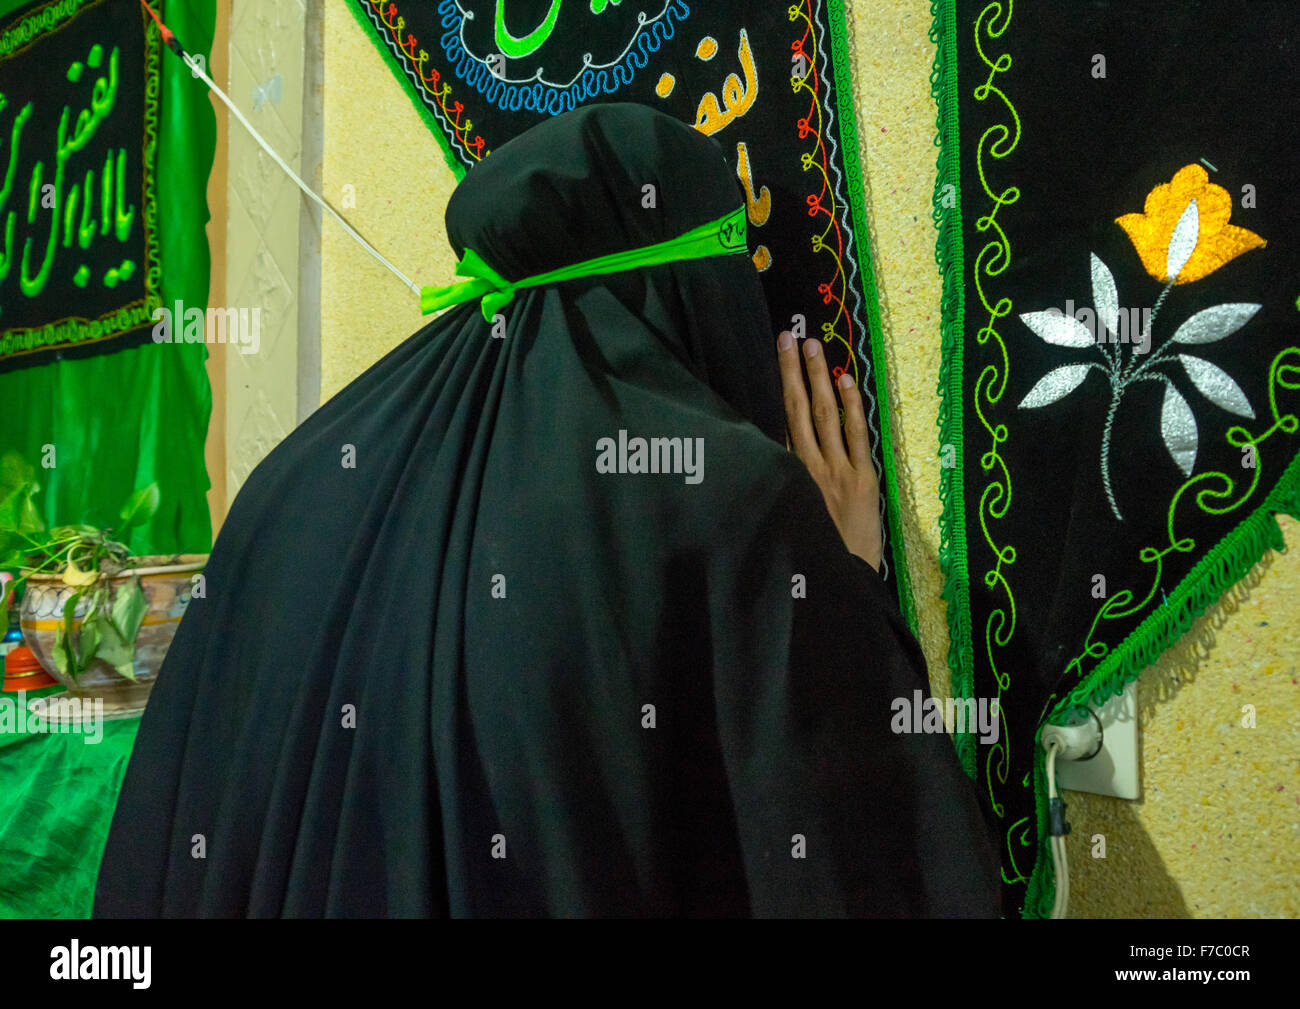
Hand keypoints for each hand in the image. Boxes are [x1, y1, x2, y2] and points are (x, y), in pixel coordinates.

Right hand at [776, 331, 882, 570]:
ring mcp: (836, 471)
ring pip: (825, 416)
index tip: (777, 355)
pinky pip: (856, 436)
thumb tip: (769, 451)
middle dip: (793, 372)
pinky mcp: (862, 480)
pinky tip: (846, 381)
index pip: (780, 421)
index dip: (779, 385)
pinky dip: (852, 407)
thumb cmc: (809, 554)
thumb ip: (779, 483)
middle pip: (798, 410)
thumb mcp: (785, 517)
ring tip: (814, 347)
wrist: (837, 582)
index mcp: (786, 476)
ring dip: (819, 380)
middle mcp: (807, 468)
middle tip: (791, 337)